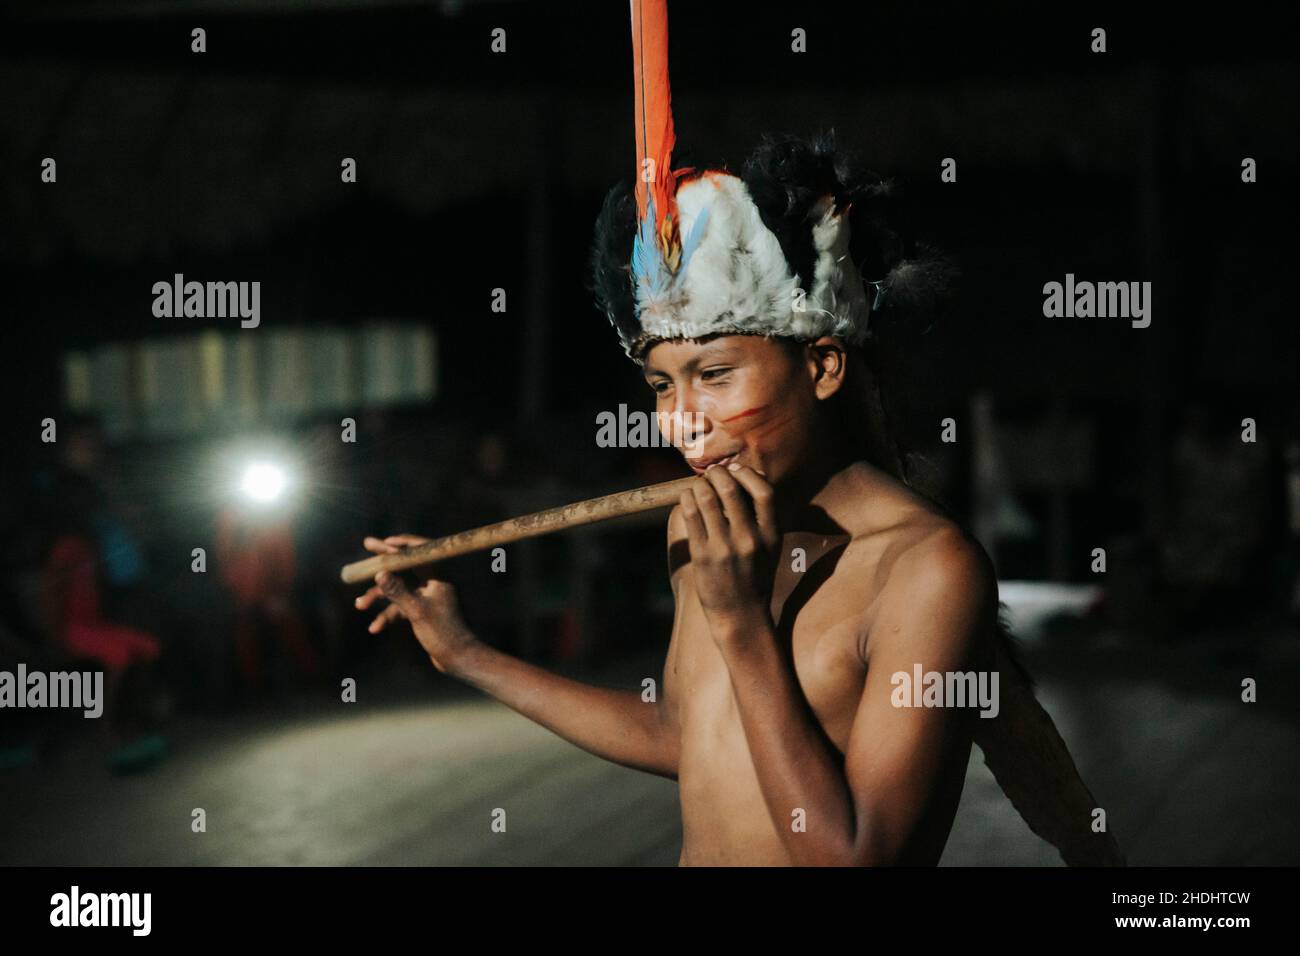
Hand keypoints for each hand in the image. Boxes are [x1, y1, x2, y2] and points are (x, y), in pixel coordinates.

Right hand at [354, 535, 479, 672]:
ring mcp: (426, 596)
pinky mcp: (422, 610)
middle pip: (404, 568)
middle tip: (362, 560)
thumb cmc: (443, 632)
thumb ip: (397, 591)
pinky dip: (387, 615)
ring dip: (379, 597)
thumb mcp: (416, 611)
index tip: (379, 543)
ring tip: (359, 605)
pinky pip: (400, 607)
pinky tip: (374, 627)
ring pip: (398, 589)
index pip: (417, 552)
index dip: (397, 545)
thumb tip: (379, 573)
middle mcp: (433, 582)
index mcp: (438, 576)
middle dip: (382, 567)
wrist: (457, 658)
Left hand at [679, 463, 780, 640]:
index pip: (764, 491)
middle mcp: (749, 539)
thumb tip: (745, 479)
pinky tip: (687, 499)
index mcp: (771, 534)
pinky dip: (687, 499)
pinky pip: (691, 515)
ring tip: (697, 486)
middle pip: (731, 489)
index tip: (737, 472)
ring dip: (698, 485)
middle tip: (711, 474)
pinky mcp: (702, 555)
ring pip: (706, 498)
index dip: (748, 474)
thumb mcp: (770, 547)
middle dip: (717, 474)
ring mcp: (725, 547)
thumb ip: (763, 517)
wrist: (741, 616)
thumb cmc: (754, 577)